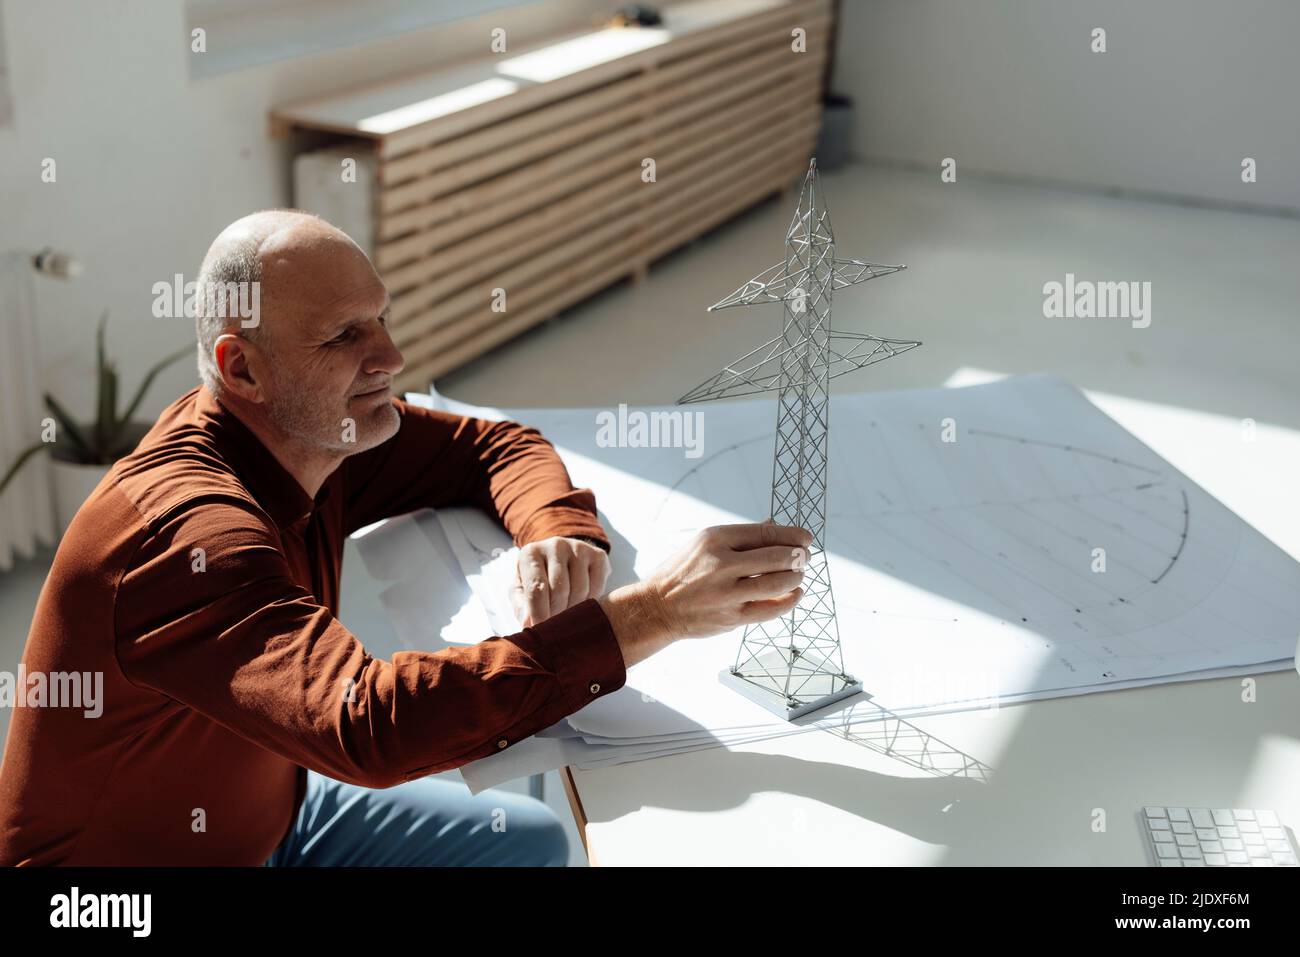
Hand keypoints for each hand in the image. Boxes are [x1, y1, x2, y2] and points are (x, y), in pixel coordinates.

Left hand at [511, 536, 610, 626]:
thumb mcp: (522, 590)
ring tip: (568, 617)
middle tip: (556, 628)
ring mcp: (579, 548)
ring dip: (574, 611)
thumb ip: (522, 607)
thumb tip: (530, 624)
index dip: (540, 614)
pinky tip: (582, 605)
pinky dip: (591, 603)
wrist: (563, 559)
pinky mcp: (598, 555)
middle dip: (557, 615)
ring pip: (579, 590)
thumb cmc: (539, 579)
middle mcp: (555, 545)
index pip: (537, 589)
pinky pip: (597, 587)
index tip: (542, 630)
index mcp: (531, 553)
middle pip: (559, 590)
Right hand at [598, 522, 810, 667]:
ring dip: (795, 578)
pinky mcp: (731, 617)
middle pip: (777, 557)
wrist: (657, 607)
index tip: (806, 538)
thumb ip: (739, 537)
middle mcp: (721, 563)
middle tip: (805, 558)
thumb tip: (774, 524)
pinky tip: (795, 594)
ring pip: (777, 583)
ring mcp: (726, 592)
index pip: (766, 533)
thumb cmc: (682, 572)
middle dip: (798, 556)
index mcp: (715, 539)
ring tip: (798, 575)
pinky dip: (789, 601)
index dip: (792, 535)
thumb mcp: (703, 543)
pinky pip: (770, 609)